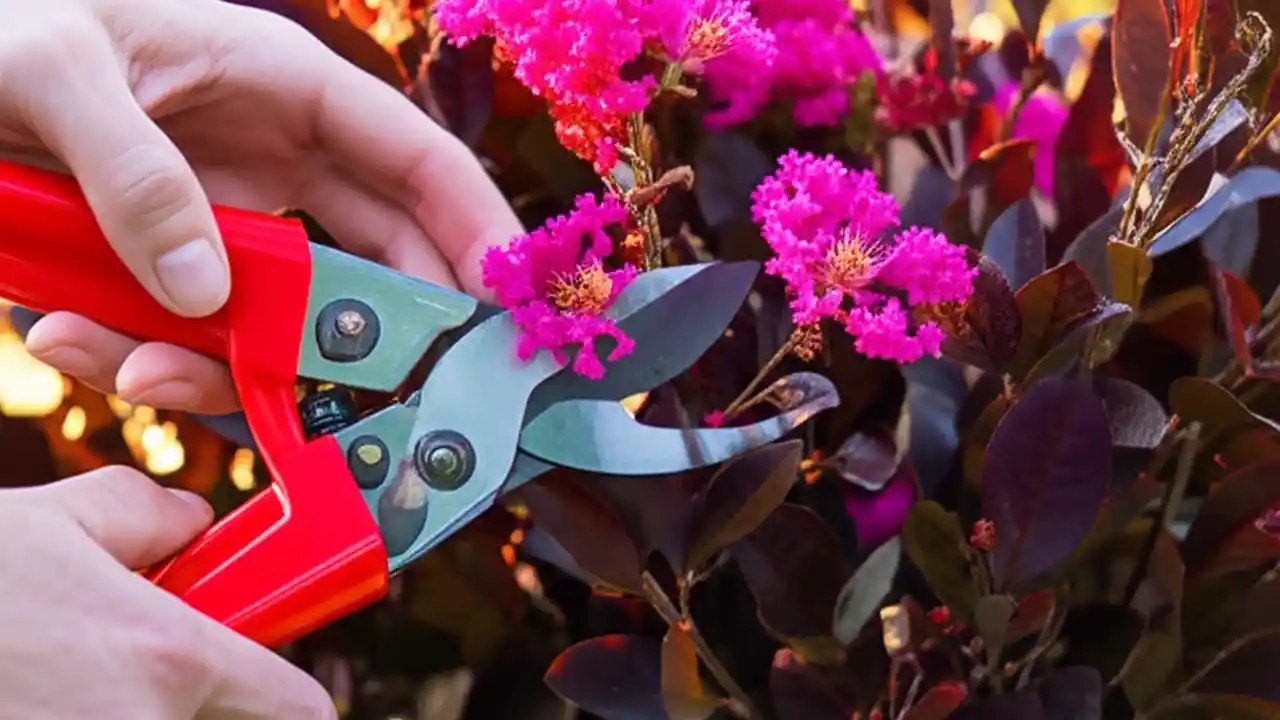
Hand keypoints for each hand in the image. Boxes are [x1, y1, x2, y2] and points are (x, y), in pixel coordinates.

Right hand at [0, 467, 336, 718]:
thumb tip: (191, 521)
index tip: (267, 683)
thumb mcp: (54, 520)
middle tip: (129, 668)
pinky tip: (31, 695)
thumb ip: (146, 514)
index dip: (285, 692)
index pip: (297, 708)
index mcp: (167, 659)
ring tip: (58, 678)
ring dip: (126, 712)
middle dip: (197, 702)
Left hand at [8, 0, 521, 413]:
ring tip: (137, 370)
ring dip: (231, 362)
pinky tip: (77, 340)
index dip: (476, 229)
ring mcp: (233, 215)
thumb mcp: (56, 73)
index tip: (508, 302)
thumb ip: (135, 174)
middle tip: (389, 396)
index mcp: (284, 84)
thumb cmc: (0, 26)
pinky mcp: (179, 262)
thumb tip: (209, 293)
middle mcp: (278, 156)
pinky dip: (153, 356)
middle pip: (377, 254)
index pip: (417, 159)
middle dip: (381, 328)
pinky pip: (201, 332)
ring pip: (286, 316)